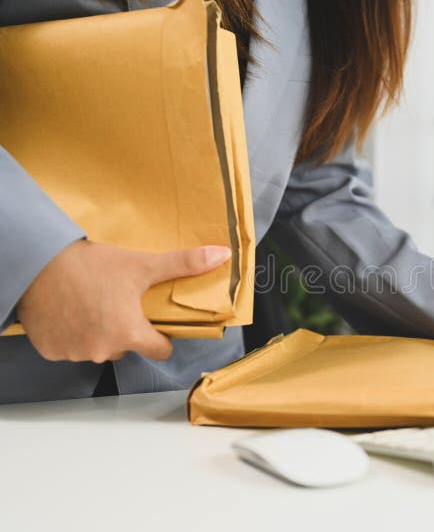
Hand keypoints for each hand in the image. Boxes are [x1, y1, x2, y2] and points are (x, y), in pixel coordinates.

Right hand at [17, 239, 230, 363]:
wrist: (36, 262)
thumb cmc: (90, 265)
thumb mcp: (142, 265)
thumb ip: (184, 265)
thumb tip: (221, 255)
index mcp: (129, 334)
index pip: (160, 350)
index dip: (162, 336)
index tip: (155, 322)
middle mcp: (103, 350)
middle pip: (128, 348)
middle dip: (127, 330)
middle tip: (118, 302)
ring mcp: (74, 353)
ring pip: (99, 348)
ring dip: (99, 333)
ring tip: (93, 304)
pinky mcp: (50, 350)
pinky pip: (70, 348)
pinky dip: (73, 334)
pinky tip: (70, 312)